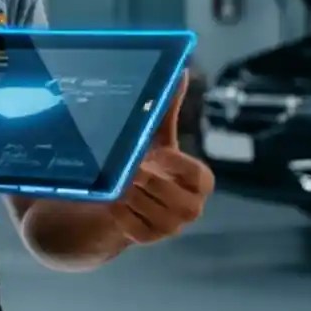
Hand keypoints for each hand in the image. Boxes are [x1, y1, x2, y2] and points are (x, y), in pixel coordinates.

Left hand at [107, 71, 214, 244]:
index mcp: (199, 182)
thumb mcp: (156, 138)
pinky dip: (118, 210)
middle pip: (169, 194)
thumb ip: (167, 109)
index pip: (199, 176)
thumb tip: (178, 71)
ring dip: (127, 193)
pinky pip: (130, 225)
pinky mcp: (147, 239)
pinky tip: (111, 200)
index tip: (154, 155)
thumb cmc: (145, 163)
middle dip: (144, 178)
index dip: (175, 166)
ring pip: (147, 208)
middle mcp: (191, 208)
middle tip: (127, 167)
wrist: (120, 200)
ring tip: (117, 181)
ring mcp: (170, 228)